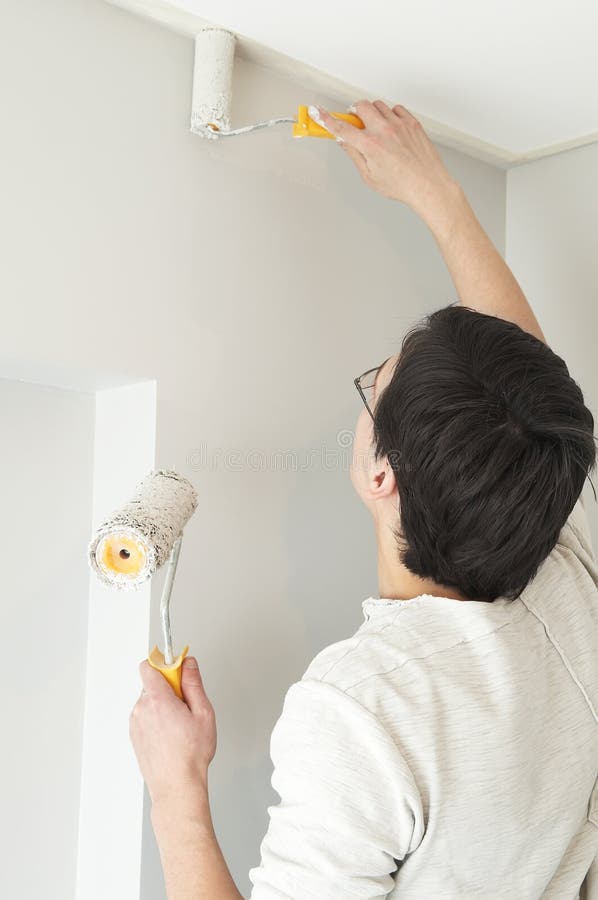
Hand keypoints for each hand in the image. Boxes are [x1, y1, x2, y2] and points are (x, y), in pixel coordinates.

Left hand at [129, 656, 216, 807]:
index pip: (149, 666)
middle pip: (151, 684)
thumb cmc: (190, 754)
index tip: (178, 669)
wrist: (177, 786)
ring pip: (149, 701)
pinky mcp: (134, 736)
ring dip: (163, 705)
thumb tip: (188, 664)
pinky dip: (157, 720)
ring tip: (180, 725)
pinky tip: (171, 735)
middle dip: (168, 688)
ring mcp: (135, 724)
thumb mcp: (203, 712)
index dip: (164, 664)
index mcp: (157, 699)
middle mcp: (141, 709)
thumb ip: (193, 683)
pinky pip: (145, 717)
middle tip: (186, 705)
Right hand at [313, 99, 456, 213]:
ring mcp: (399, 124)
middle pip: (361, 106)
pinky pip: (396, 109)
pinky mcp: (412, 123)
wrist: (428, 185)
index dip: (326, 119)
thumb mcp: (370, 176)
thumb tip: (344, 142)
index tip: (317, 112)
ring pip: (378, 105)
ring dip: (372, 113)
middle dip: (354, 112)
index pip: (341, 128)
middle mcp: (384, 131)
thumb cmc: (402, 185)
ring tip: (376, 130)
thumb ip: (354, 155)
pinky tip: (391, 129)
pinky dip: (390, 115)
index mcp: (370, 146)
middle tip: (355, 123)